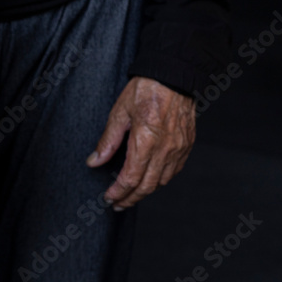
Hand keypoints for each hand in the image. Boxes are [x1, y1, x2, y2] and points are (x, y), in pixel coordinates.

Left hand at [87, 77, 196, 209]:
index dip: (118, 192)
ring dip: (145, 191)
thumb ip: (107, 141)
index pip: (131, 178)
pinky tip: (150, 179)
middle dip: (131, 199)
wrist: (174, 76)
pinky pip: (174, 170)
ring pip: (162, 181)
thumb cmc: (145, 90)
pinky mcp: (187, 145)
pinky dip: (161, 179)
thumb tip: (94, 161)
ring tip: (131, 195)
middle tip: (117, 205)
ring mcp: (179, 148)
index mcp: (146, 141)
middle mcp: (165, 149)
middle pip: (147, 186)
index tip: (108, 198)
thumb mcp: (119, 113)